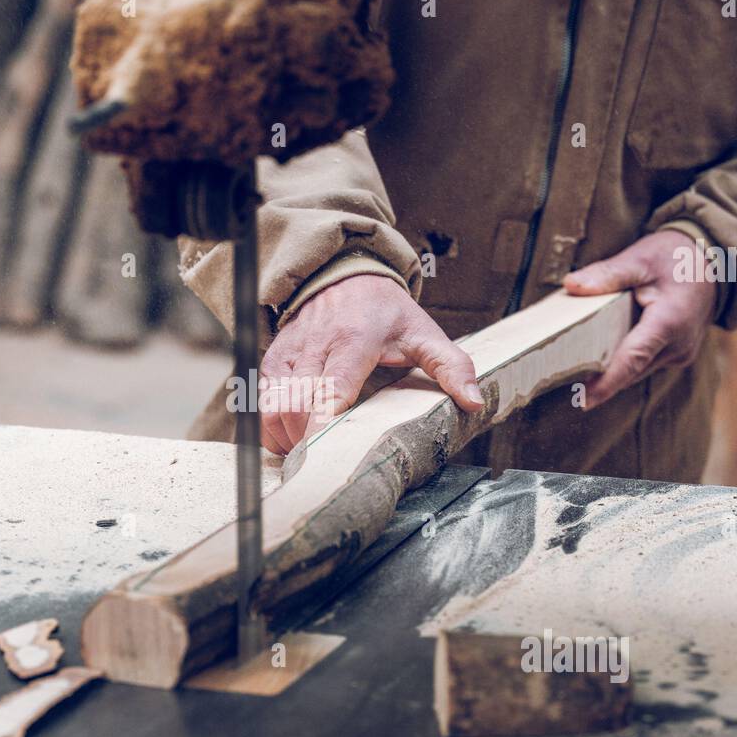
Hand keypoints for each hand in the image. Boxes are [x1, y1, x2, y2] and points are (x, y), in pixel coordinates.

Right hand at [259, 275, 483, 454]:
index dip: (322, 424)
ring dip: (286, 437)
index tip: (325, 453)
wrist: (344, 274)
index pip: (331, 388)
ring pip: (273, 405)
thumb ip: (452, 367)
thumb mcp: (426, 333)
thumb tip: (474, 402)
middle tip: (325, 463)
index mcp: (355, 340)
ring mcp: (291, 351)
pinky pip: (262, 400)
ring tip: (308, 454)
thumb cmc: (386, 311)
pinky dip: (272, 426)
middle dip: (304, 441)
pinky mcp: (274, 357)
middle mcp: (317, 345)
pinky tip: (292, 439)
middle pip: (295, 405)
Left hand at [563, 229, 716, 408]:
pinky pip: (645, 364)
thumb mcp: (641, 258)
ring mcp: (680, 354)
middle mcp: (678, 345)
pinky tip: (602, 351)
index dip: (607, 383)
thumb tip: (571, 285)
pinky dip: (625, 360)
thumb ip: (607, 274)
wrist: (715, 264)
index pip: (633, 358)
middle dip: (599, 376)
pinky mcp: (678, 356)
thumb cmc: (676, 258)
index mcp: (670, 321)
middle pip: (630, 369)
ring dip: (611, 368)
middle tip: (560, 378)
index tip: (584, 400)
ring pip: (636, 370)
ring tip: (575, 365)